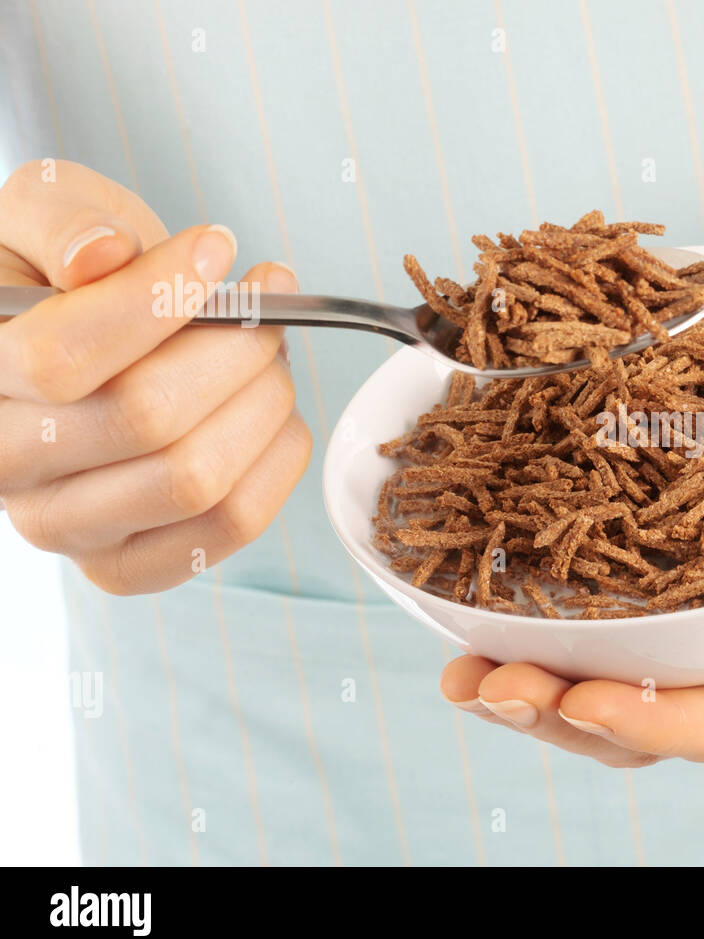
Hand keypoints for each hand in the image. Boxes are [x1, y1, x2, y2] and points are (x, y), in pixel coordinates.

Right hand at [0, 160, 311, 593]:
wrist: (77, 340)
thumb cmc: (64, 269)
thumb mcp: (44, 209)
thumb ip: (62, 220)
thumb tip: (100, 255)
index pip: (63, 358)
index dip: (159, 298)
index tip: (216, 247)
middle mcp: (5, 465)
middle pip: (148, 419)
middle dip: (234, 346)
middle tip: (266, 301)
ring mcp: (66, 527)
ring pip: (198, 479)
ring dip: (263, 402)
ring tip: (269, 352)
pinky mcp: (128, 564)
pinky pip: (232, 525)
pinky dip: (277, 459)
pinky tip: (271, 410)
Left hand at [440, 497, 703, 767]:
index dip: (654, 720)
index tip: (581, 695)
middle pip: (644, 731)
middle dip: (560, 714)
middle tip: (487, 684)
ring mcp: (696, 662)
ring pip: (603, 705)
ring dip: (529, 693)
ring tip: (464, 669)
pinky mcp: (662, 622)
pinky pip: (593, 651)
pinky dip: (534, 647)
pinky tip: (476, 630)